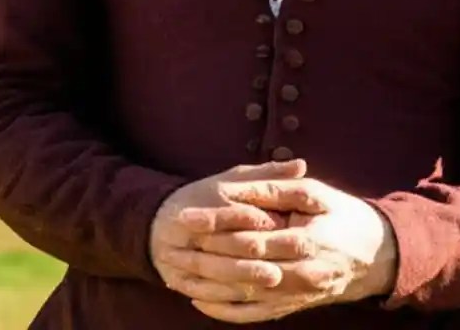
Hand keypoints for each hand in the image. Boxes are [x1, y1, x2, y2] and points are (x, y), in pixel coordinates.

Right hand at [149, 160, 308, 302]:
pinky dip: (226, 294)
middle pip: (222, 242)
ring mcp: (181, 255)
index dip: (250, 217)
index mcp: (206, 199)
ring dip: (244, 276)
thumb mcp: (235, 179)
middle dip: (251, 250)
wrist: (158, 224)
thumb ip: (269, 174)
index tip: (276, 222)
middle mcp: (190, 228)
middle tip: (282, 256)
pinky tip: (251, 295)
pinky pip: (202, 289)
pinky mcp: (177, 278)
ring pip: (213, 269)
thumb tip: (301, 164)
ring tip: (274, 279)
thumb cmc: (207, 198)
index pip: (228, 209)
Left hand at [179, 177, 399, 323]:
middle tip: (169, 244)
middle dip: (201, 255)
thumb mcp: (317, 194)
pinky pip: (250, 315)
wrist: (374, 257)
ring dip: (204, 284)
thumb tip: (242, 187)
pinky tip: (198, 299)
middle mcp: (300, 273)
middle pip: (240, 267)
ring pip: (240, 294)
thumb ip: (278, 189)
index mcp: (308, 240)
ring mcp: (294, 295)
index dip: (215, 225)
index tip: (185, 216)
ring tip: (173, 269)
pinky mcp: (290, 309)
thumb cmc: (344, 217)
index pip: (251, 234)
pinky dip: (222, 310)